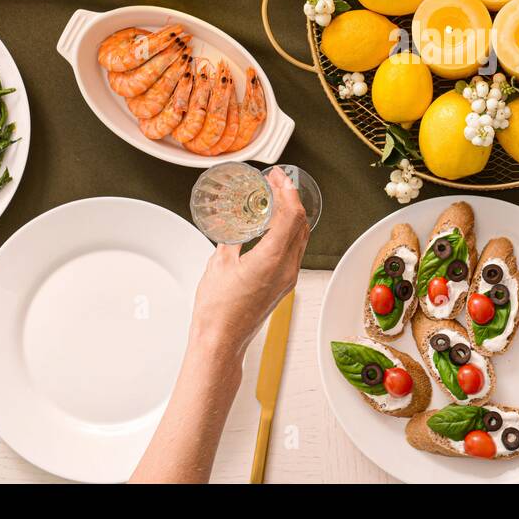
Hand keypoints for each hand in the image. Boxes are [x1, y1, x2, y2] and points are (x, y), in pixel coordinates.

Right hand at [190, 168, 310, 353]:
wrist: (222, 341)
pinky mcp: (284, 285)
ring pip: (300, 237)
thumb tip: (232, 225)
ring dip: (292, 214)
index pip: (291, 216)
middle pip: (301, 224)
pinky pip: (294, 250)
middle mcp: (286, 269)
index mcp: (271, 260)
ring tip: (276, 200)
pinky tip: (274, 227)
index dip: (288, 191)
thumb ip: (229, 240)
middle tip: (277, 183)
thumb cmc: (218, 311)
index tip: (279, 177)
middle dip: (291, 198)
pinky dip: (288, 232)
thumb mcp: (217, 265)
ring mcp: (288, 278)